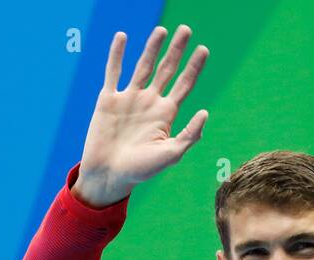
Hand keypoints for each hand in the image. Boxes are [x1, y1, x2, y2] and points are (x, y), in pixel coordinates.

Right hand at [73, 25, 209, 206]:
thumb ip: (189, 134)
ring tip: (162, 30)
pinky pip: (113, 72)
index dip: (194, 67)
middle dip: (177, 50)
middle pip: (167, 70)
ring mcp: (129, 99)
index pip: (184, 85)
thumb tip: (205, 111)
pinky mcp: (108, 99)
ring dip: (152, 48)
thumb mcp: (170, 154)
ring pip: (143, 66)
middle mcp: (149, 102)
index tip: (204, 49)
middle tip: (186, 30)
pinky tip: (122, 37)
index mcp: (166, 114)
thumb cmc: (140, 171)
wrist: (108, 176)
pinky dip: (117, 54)